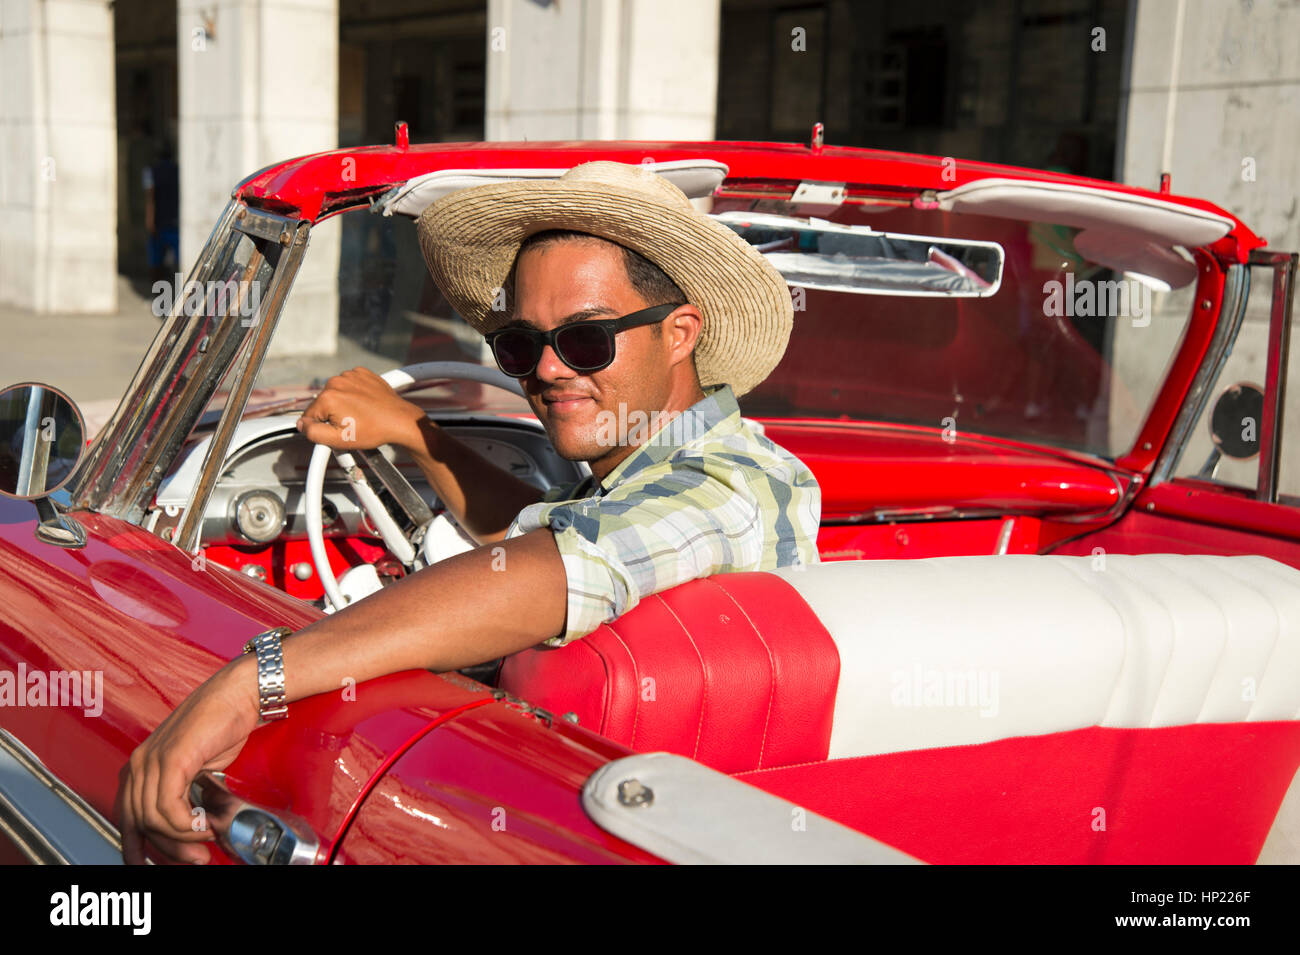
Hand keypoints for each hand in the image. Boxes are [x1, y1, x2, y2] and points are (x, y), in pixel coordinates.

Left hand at [117, 657, 259, 863]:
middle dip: (169, 847)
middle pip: (141, 822)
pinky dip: (189, 823)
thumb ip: (184, 793)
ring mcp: (153, 760)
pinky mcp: (172, 759)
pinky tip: (207, 821)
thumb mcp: (196, 766)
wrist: (238, 694)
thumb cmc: (222, 725)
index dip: (134, 844)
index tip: (144, 863)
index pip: (126, 815)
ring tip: (209, 834)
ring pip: (154, 818)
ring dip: (185, 835)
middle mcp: (140, 762)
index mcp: (141, 764)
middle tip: (197, 856)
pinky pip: (170, 808)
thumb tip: (190, 829)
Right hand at [297, 366, 428, 451]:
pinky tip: (363, 405)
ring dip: (342, 404)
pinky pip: (350, 385)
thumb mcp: (339, 440)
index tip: (334, 431)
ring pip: (336, 393)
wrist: (400, 420)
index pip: (310, 415)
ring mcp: (351, 375)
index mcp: (328, 397)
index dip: (319, 427)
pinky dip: (353, 394)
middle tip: (349, 425)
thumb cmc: (374, 430)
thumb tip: (302, 425)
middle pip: (323, 403)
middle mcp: (337, 382)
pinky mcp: (363, 373)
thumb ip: (314, 433)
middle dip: (331, 415)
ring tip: (359, 415)